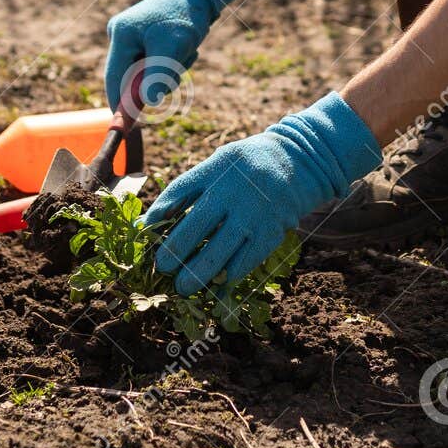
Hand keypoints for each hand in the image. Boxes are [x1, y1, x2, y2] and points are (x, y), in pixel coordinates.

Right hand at [104, 0, 243, 110]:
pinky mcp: (145, 40)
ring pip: (146, 74)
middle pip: (130, 78)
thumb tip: (144, 103)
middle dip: (156, 81)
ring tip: (185, 52)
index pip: (114, 80)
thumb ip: (156, 75)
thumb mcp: (173, 48)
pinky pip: (155, 64)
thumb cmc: (185, 17)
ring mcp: (132, 38)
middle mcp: (121, 36)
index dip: (120, 105)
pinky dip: (171, 63)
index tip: (127, 128)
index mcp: (121, 36)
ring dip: (168, 72)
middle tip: (176, 71)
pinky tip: (184, 48)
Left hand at [144, 92, 381, 293]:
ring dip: (198, 272)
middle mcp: (234, 188)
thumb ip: (189, 190)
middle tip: (161, 269)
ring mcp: (255, 210)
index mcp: (216, 167)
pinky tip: (219, 281)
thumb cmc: (248, 167)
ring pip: (220, 249)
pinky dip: (230, 273)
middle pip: (196, 225)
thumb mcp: (219, 165)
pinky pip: (247, 258)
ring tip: (183, 287)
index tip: (145, 234)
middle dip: (174, 252)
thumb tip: (148, 222)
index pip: (179, 191)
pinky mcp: (274, 228)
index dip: (159, 214)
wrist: (301, 159)